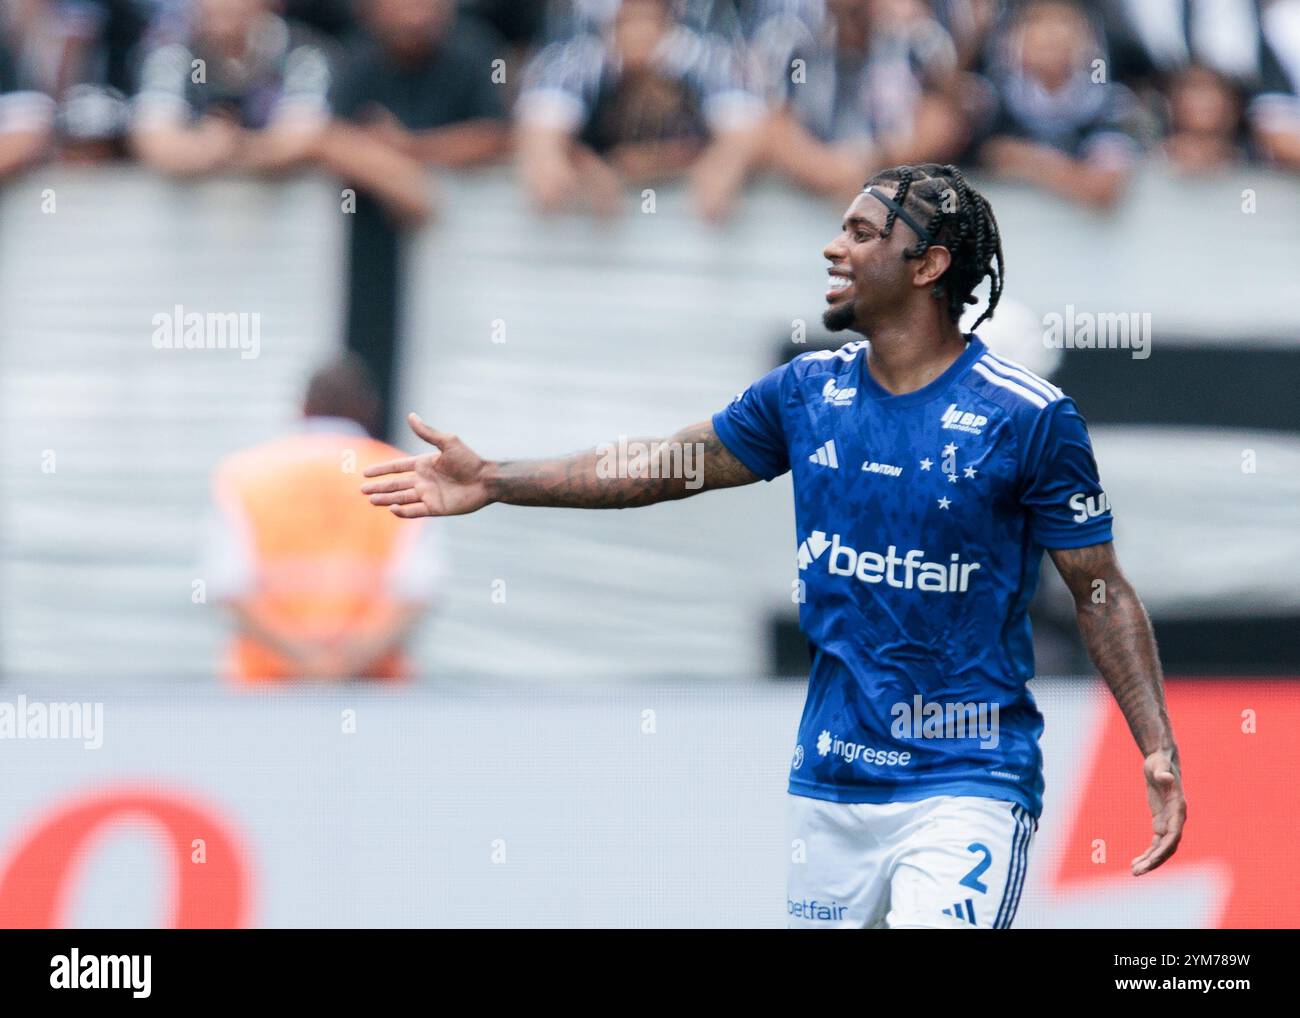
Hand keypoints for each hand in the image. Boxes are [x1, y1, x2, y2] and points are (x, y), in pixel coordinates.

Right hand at [361, 413, 491, 517]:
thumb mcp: (447, 442)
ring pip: (401, 498)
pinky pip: (415, 511)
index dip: (381, 470)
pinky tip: (391, 508)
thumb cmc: (469, 460)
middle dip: (379, 487)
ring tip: (371, 500)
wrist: (486, 480)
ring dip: (386, 499)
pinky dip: (403, 511)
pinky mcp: (435, 508)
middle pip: (395, 485)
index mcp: (424, 464)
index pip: (397, 467)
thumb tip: (410, 415)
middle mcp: (424, 480)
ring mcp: (429, 495)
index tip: (365, 473)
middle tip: (362, 490)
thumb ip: (427, 432)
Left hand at [1132, 749, 1185, 875]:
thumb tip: (1165, 777)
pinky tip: (1135, 862)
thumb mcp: (1159, 766)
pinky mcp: (1160, 823)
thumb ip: (1163, 773)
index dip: (1164, 848)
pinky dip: (1147, 854)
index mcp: (1178, 809)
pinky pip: (1155, 844)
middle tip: (1137, 872)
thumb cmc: (1160, 763)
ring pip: (1161, 849)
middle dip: (1154, 861)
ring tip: (1134, 872)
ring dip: (1150, 861)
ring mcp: (1169, 823)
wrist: (1161, 762)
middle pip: (1168, 847)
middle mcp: (1176, 820)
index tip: (1152, 860)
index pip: (1174, 835)